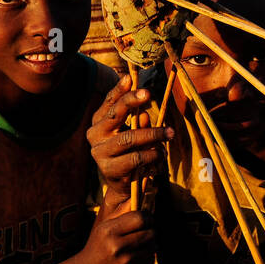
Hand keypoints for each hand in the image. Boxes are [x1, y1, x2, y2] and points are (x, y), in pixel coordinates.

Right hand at [73, 208, 154, 263]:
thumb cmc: (98, 245)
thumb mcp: (105, 225)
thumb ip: (122, 212)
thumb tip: (139, 197)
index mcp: (109, 231)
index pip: (140, 218)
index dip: (147, 217)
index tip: (146, 219)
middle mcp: (117, 248)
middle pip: (151, 233)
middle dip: (149, 230)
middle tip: (143, 232)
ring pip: (153, 247)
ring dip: (149, 244)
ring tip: (137, 245)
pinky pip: (150, 261)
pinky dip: (146, 257)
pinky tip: (135, 257)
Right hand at [88, 76, 173, 199]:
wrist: (122, 184)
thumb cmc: (130, 152)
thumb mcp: (135, 133)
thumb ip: (138, 121)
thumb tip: (146, 115)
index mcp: (99, 122)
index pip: (109, 103)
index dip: (119, 90)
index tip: (130, 78)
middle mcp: (95, 135)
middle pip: (115, 114)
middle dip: (131, 102)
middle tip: (149, 94)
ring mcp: (100, 153)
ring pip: (129, 137)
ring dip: (153, 134)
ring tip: (169, 133)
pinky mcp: (110, 169)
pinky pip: (136, 157)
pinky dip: (152, 154)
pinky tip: (160, 154)